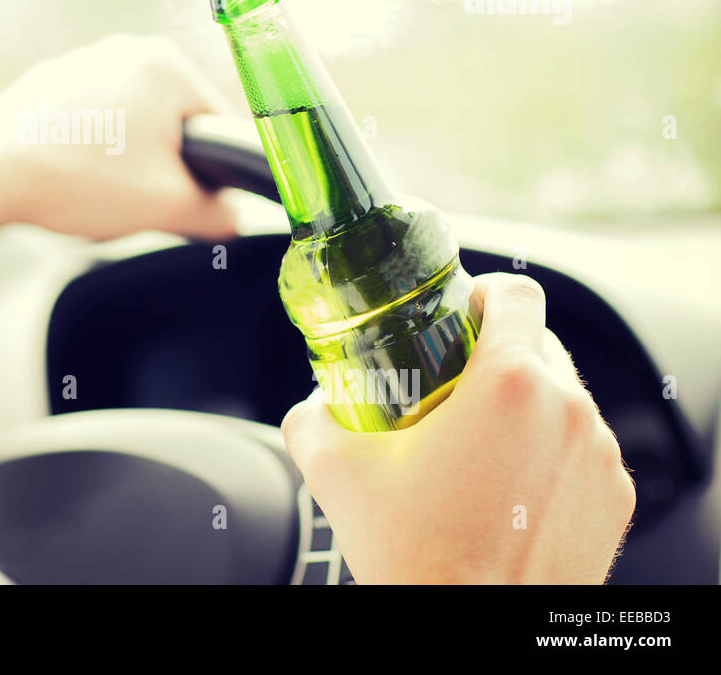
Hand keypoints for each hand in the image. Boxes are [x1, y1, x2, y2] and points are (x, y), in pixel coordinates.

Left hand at [0, 34, 239, 240]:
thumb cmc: (74, 179)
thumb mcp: (166, 206)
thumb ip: (219, 215)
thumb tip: (235, 219)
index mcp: (166, 63)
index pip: (220, 124)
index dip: (210, 174)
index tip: (184, 200)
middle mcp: (126, 50)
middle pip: (174, 126)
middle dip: (161, 169)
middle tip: (133, 198)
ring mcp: (83, 63)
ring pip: (132, 128)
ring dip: (124, 164)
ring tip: (95, 189)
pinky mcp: (51, 84)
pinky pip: (93, 125)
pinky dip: (89, 155)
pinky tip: (70, 179)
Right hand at [281, 273, 635, 583]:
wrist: (469, 631)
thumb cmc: (416, 557)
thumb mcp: (337, 473)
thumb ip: (313, 419)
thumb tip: (313, 404)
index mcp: (509, 385)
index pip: (517, 294)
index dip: (483, 294)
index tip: (457, 315)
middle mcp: (568, 411)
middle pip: (538, 343)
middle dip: (492, 355)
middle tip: (446, 385)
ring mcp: (599, 457)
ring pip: (562, 397)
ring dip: (522, 406)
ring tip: (474, 444)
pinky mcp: (613, 498)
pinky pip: (581, 449)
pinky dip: (548, 453)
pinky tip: (504, 485)